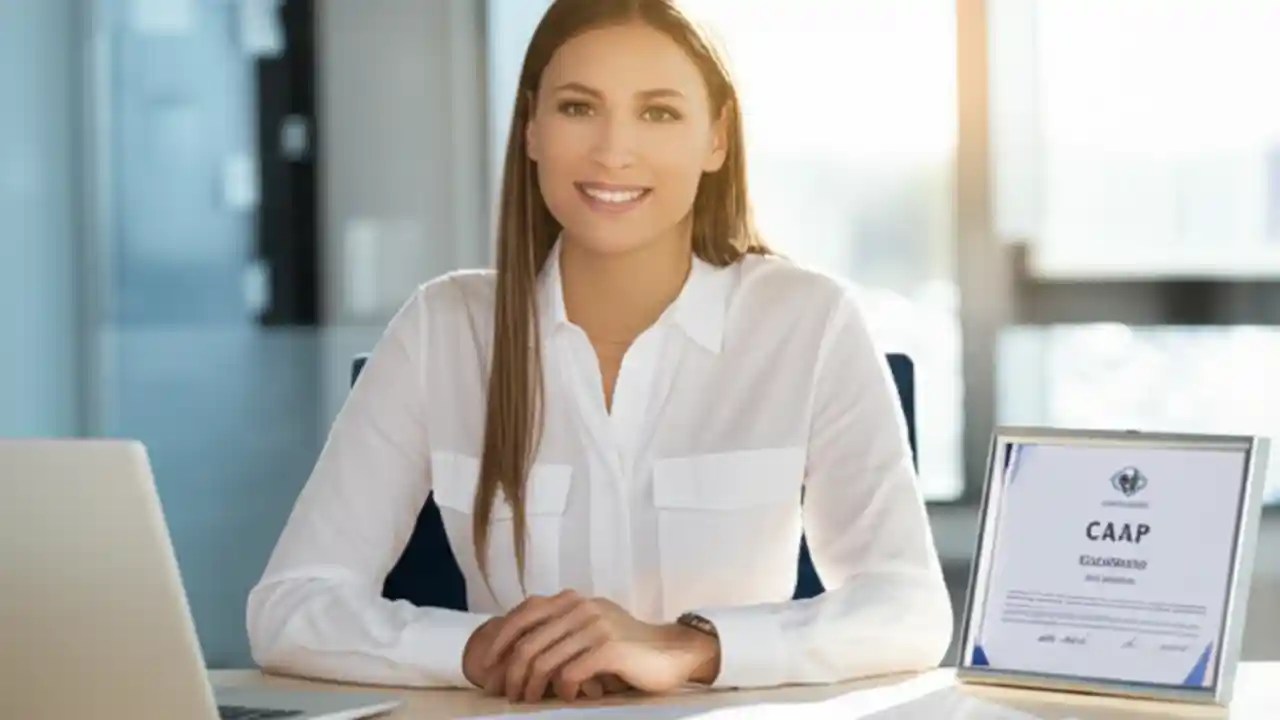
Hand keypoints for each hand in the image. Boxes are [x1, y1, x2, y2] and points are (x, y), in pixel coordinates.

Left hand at [483, 591, 719, 701]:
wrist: (670, 652)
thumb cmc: (625, 646)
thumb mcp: (589, 627)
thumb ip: (558, 628)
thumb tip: (514, 652)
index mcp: (571, 600)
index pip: (522, 615)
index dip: (499, 642)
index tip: (487, 667)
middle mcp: (580, 607)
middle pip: (527, 642)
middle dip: (510, 673)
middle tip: (507, 694)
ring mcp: (595, 626)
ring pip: (544, 662)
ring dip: (532, 687)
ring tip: (531, 700)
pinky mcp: (609, 649)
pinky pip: (569, 674)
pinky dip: (562, 690)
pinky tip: (567, 697)